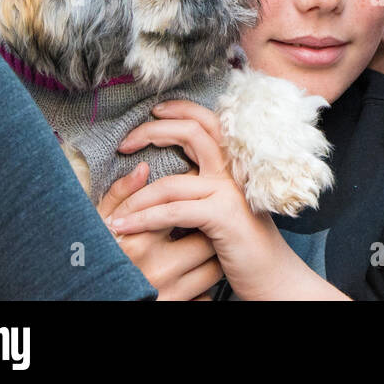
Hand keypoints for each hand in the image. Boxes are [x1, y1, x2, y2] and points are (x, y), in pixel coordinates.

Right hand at [98, 162, 221, 300]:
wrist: (83, 296)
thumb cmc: (94, 257)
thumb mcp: (99, 224)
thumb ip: (121, 195)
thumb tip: (143, 168)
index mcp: (138, 242)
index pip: (186, 213)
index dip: (191, 207)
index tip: (189, 206)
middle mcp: (156, 269)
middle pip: (207, 242)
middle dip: (205, 234)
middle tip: (198, 230)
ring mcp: (168, 293)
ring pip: (213, 269)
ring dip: (208, 260)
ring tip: (193, 253)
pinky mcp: (176, 308)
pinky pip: (205, 296)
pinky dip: (201, 287)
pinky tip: (187, 278)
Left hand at [109, 101, 343, 299]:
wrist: (270, 273)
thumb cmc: (239, 243)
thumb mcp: (216, 207)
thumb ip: (196, 185)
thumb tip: (156, 171)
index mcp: (229, 165)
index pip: (207, 122)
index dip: (180, 110)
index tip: (153, 114)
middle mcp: (231, 172)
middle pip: (194, 132)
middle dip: (154, 131)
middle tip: (125, 144)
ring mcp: (228, 192)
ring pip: (171, 182)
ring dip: (134, 198)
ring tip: (113, 215)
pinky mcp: (223, 216)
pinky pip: (173, 212)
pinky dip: (144, 219)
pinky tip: (125, 226)